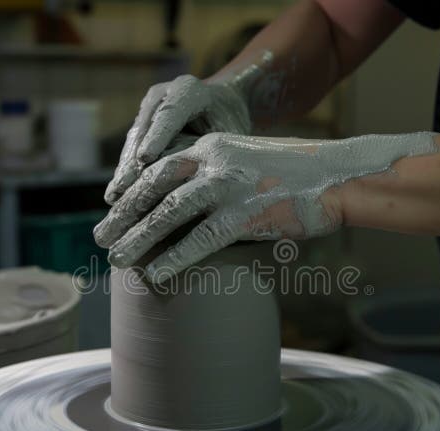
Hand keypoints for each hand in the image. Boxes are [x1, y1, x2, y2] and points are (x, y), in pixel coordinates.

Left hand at [94, 131, 435, 282]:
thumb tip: (192, 207)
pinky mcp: (246, 214)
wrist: (339, 176)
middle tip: (100, 237)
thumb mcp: (249, 161)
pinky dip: (174, 259)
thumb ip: (218, 176)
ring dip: (139, 238)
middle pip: (154, 187)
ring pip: (169, 214)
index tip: (113, 210)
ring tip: (117, 259)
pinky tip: (155, 276)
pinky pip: (200, 240)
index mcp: (212, 144)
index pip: (159, 166)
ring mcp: (229, 186)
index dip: (132, 191)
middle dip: (124, 215)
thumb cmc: (296, 175)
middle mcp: (214, 160)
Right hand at [104, 74, 250, 203]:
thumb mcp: (230, 135)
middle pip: (145, 129)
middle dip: (133, 160)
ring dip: (124, 170)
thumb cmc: (231, 123)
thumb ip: (213, 152)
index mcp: (189, 90)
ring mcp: (147, 110)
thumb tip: (197, 186)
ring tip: (114, 197)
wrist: (222, 105)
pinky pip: (131, 151)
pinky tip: (117, 196)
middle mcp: (162, 95)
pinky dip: (126, 172)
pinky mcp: (141, 126)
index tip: (144, 158)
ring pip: (133, 142)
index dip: (157, 135)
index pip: (171, 112)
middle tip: (123, 187)